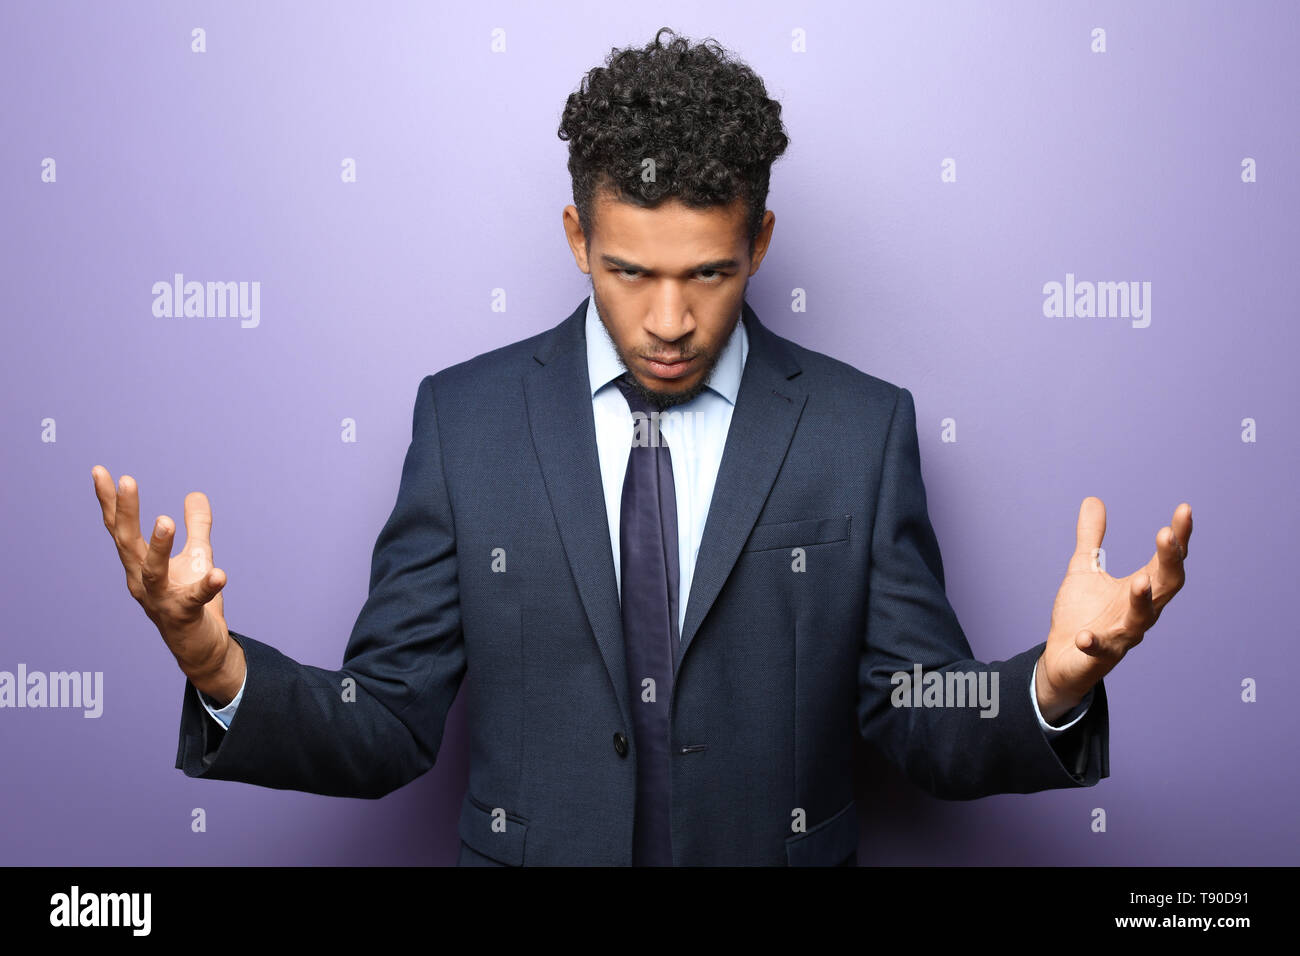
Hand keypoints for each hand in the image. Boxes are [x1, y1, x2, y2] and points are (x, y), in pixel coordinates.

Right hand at [92, 466, 244, 704]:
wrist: (200, 647)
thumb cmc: (190, 600)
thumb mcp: (197, 557)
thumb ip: (196, 527)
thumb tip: (196, 493)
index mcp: (140, 565)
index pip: (120, 529)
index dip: (110, 501)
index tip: (99, 471)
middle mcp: (142, 581)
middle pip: (128, 544)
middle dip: (126, 512)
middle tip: (127, 480)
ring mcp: (161, 600)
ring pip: (153, 572)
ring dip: (158, 547)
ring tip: (165, 520)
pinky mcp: (185, 616)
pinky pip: (196, 599)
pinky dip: (207, 586)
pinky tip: (220, 574)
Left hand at [1036, 496, 1191, 721]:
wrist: (1062, 658)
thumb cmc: (1082, 614)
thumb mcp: (1084, 568)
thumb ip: (1091, 537)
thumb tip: (1093, 499)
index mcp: (1142, 589)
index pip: (1167, 560)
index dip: (1179, 537)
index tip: (1185, 509)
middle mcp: (1140, 612)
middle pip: (1166, 586)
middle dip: (1169, 561)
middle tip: (1167, 534)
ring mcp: (1122, 635)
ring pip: (1142, 619)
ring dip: (1142, 600)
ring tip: (1140, 581)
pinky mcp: (1099, 655)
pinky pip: (1100, 650)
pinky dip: (1094, 642)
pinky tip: (1084, 636)